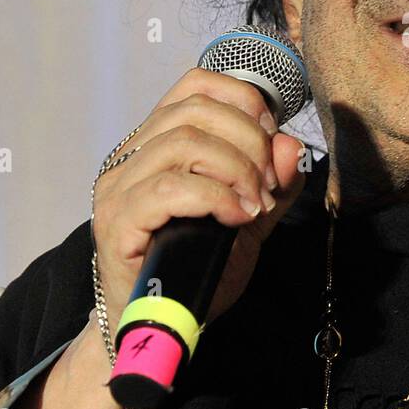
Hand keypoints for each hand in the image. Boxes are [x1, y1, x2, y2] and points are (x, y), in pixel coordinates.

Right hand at [90, 67, 307, 328]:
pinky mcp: (117, 221)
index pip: (196, 84)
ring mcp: (118, 187)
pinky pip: (169, 189)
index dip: (243, 100)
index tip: (270, 139)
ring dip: (235, 169)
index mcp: (158, 142)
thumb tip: (291, 145)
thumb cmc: (198, 267)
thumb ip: (271, 183)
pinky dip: (214, 197)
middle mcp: (131, 156)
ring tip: (254, 204)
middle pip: (197, 111)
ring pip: (183, 142)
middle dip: (249, 141)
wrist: (161, 323)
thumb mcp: (248, 219)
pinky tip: (237, 217)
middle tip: (267, 184)